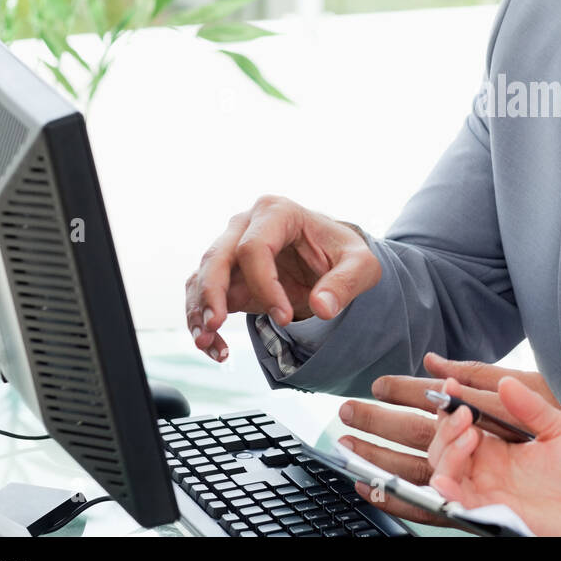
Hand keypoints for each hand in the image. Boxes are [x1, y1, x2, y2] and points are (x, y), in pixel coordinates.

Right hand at [183, 195, 380, 361]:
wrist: (332, 259)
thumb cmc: (344, 254)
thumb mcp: (361, 266)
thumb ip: (345, 284)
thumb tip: (323, 308)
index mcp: (278, 213)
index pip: (255, 247)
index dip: (264, 284)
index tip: (285, 319)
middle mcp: (246, 224)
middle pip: (216, 256)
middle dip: (212, 293)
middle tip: (216, 326)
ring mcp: (231, 248)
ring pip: (202, 277)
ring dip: (199, 311)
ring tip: (207, 343)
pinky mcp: (227, 274)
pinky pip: (204, 296)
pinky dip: (202, 321)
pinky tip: (214, 347)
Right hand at [427, 377, 560, 535]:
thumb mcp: (558, 428)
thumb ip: (531, 406)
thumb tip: (507, 381)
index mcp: (496, 444)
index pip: (460, 421)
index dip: (451, 402)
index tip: (450, 383)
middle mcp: (484, 466)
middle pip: (443, 443)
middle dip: (447, 425)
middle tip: (465, 413)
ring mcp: (484, 489)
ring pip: (443, 469)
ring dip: (447, 450)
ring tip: (470, 434)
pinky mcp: (488, 512)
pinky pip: (457, 502)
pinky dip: (445, 491)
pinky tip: (448, 478)